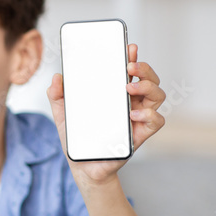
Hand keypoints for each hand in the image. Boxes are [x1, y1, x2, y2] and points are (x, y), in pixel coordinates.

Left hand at [47, 43, 165, 185]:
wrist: (81, 168)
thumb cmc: (78, 139)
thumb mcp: (62, 115)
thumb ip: (57, 96)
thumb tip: (57, 78)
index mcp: (116, 95)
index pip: (131, 72)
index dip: (134, 57)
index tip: (129, 47)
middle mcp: (131, 103)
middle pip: (150, 79)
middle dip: (144, 68)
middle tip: (129, 67)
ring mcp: (138, 119)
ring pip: (157, 96)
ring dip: (147, 87)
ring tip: (129, 87)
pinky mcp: (139, 136)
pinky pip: (156, 121)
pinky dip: (149, 114)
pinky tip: (133, 113)